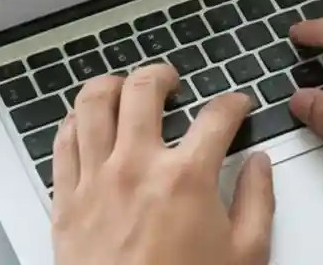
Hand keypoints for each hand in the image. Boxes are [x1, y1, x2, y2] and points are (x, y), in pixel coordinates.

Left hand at [51, 66, 273, 264]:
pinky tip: (86, 120)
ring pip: (93, 104)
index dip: (234, 103)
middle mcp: (137, 168)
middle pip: (143, 89)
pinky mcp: (65, 200)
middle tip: (173, 80)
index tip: (236, 106)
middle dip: (162, 75)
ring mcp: (95, 180)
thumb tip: (259, 165)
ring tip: (125, 87)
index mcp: (187, 179)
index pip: (217, 116)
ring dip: (112, 85)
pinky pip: (63, 142)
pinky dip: (75, 121)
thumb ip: (258, 201)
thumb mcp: (246, 255)